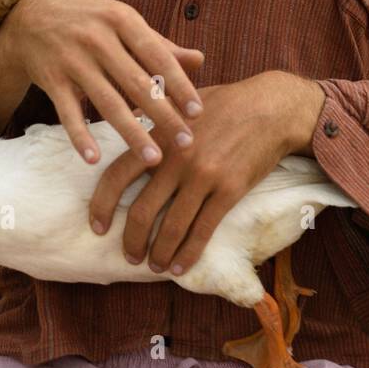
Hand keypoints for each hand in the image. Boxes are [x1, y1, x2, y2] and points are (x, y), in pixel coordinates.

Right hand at [2, 0, 204, 164]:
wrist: (29, 16)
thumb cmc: (89, 21)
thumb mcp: (122, 22)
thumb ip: (159, 44)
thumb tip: (200, 60)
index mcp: (121, 19)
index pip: (157, 56)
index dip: (179, 85)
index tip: (198, 112)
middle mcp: (97, 38)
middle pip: (137, 83)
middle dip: (164, 116)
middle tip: (186, 143)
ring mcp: (72, 59)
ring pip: (107, 102)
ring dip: (132, 133)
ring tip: (154, 158)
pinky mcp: (51, 79)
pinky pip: (68, 113)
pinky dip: (80, 136)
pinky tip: (94, 159)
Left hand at [88, 72, 324, 274]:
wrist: (271, 108)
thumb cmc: (225, 103)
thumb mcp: (181, 101)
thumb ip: (151, 116)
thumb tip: (125, 122)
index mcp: (159, 137)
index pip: (117, 175)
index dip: (102, 204)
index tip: (98, 227)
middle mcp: (176, 159)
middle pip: (142, 210)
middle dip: (132, 240)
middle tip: (129, 255)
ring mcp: (203, 176)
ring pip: (172, 227)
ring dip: (158, 253)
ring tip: (154, 265)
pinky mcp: (229, 190)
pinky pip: (203, 230)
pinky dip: (188, 253)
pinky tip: (179, 266)